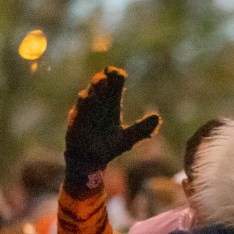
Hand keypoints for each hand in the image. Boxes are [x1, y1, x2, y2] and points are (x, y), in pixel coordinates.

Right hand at [63, 67, 160, 197]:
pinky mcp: (76, 122)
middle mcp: (98, 105)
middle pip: (101, 87)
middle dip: (105, 79)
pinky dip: (84, 105)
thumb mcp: (127, 138)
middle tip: (112, 72)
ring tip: (102, 80)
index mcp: (110, 106)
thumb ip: (141, 129)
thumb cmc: (107, 147)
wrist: (91, 162)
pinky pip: (79, 111)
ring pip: (89, 95)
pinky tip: (88, 98)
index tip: (120, 74)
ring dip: (95, 88)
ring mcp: (86, 112)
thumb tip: (157, 117)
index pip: (113, 87)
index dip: (116, 79)